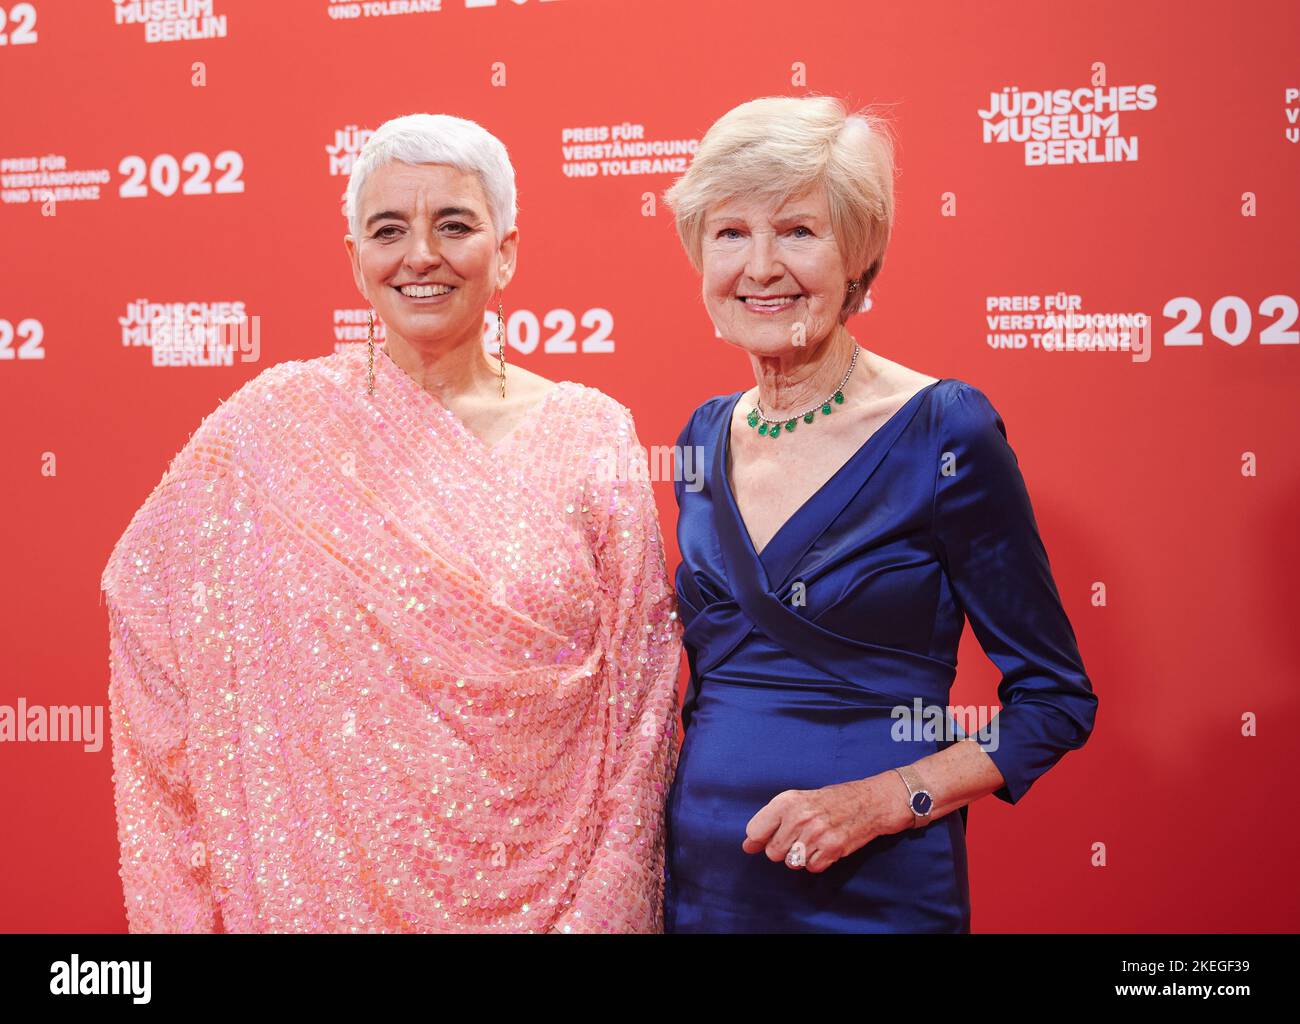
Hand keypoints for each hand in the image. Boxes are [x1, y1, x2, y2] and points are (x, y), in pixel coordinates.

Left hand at [742, 772, 916, 872]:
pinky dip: (819, 861)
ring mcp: (816, 834)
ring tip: (815, 840)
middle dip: (784, 849)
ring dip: (802, 856)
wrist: (869, 801)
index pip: (754, 831)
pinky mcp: (832, 848)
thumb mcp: (798, 801)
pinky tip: (827, 846)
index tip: (767, 838)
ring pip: (792, 862)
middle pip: (773, 852)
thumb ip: (771, 821)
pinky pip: (812, 868)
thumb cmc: (830, 801)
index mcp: (786, 801)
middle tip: (800, 836)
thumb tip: (747, 846)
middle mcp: (799, 817)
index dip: (759, 839)